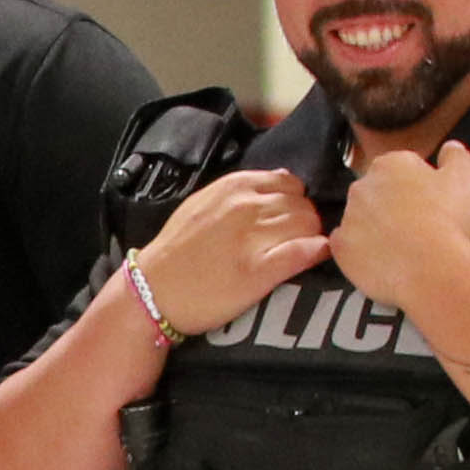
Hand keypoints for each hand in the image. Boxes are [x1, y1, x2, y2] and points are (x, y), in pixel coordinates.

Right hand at [133, 168, 334, 344]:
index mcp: (234, 187)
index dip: (294, 202)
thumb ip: (242, 190)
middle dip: (305, 222)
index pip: (290, 184)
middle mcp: (246, 206)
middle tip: (293, 241)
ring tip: (298, 253)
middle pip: (304, 206)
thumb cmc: (176, 249)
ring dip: (311, 238)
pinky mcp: (259, 271)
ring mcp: (253, 238)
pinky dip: (317, 252)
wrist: (152, 291)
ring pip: (309, 226)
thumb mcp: (203, 203)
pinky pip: (304, 253)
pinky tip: (315, 256)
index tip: (286, 220)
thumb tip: (285, 178)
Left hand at [327, 141, 469, 319]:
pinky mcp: (340, 246)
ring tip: (403, 246)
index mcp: (390, 163)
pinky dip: (362, 251)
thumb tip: (450, 147)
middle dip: (393, 205)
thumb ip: (456, 156)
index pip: (400, 168)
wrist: (431, 267)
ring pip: (361, 219)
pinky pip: (348, 245)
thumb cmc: (449, 220)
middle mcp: (362, 185)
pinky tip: (383, 259)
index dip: (417, 187)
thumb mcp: (464, 179)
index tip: (430, 203)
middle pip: (377, 192)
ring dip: (377, 228)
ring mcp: (348, 216)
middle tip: (418, 225)